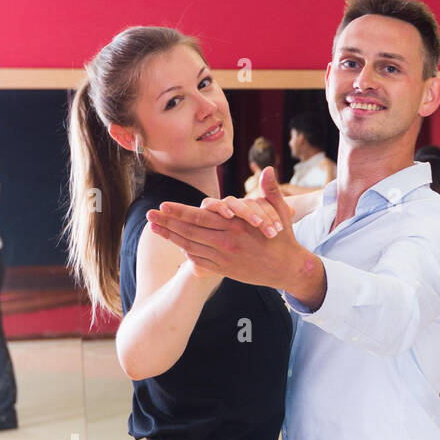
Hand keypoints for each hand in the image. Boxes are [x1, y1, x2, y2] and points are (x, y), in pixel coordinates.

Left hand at [147, 167, 318, 299]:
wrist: (289, 269)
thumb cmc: (283, 238)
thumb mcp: (279, 212)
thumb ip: (270, 191)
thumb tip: (268, 169)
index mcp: (236, 226)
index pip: (200, 217)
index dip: (179, 212)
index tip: (162, 206)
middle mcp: (227, 243)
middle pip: (190, 232)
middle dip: (167, 223)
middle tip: (149, 216)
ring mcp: (225, 259)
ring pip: (191, 247)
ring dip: (171, 237)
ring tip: (154, 228)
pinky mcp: (226, 270)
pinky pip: (200, 261)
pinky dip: (186, 253)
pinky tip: (175, 244)